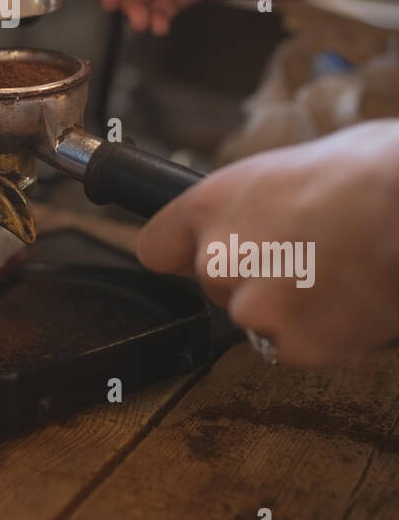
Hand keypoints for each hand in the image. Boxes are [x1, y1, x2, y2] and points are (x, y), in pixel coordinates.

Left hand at [136, 121, 398, 367]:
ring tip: (340, 272)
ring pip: (260, 321)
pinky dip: (328, 334)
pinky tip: (352, 298)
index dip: (183, 253)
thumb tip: (253, 223)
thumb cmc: (361, 172)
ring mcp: (252, 307)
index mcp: (209, 206)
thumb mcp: (281, 170)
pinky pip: (300, 348)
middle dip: (258, 279)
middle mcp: (217, 259)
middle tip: (310, 255)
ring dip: (293, 310)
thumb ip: (248, 208)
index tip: (194, 256)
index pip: (156, 248)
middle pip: (218, 287)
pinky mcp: (293, 345)